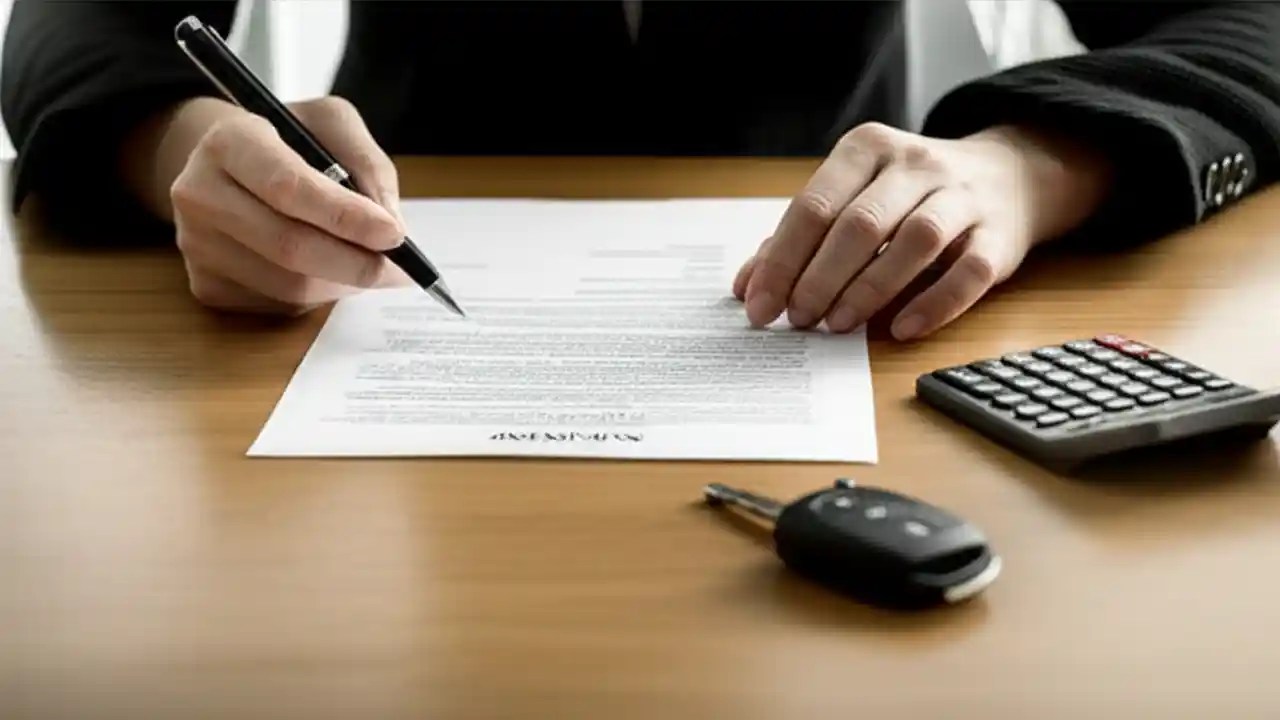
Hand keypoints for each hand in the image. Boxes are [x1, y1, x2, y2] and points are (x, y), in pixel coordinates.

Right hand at [168, 96, 407, 314]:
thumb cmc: (285, 141)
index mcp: (229, 142)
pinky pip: (279, 305)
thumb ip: (367, 163)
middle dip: (357, 263)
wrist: (221, 165)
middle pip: (289, 246)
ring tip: (370, 266)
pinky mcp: (206, 285)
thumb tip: (390, 224)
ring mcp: (197, 245)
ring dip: (344, 283)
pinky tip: (329, 270)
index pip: (289, 187)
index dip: (346, 216)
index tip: (393, 234)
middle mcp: (200, 194)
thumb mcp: (330, 124)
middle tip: (400, 268)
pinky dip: (320, 295)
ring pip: (289, 286)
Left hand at [733, 122, 1109, 338]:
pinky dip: (933, 304)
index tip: (760, 306)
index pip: (814, 206)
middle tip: (799, 319)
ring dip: (870, 290)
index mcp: (868, 149)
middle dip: (821, 278)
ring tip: (838, 325)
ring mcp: (962, 196)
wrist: (1008, 175)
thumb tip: (748, 287)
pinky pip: (968, 272)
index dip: (783, 261)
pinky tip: (901, 329)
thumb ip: (800, 239)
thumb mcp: (853, 198)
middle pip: (860, 224)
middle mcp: (916, 164)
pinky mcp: (999, 234)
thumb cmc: (908, 195)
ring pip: (915, 242)